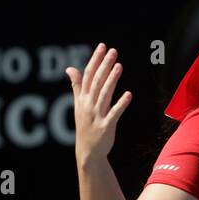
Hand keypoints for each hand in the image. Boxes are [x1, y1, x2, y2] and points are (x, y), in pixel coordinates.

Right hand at [66, 43, 131, 164]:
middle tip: (113, 51)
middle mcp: (88, 105)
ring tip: (119, 66)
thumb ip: (77, 86)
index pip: (88, 75)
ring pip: (104, 95)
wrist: (87, 152)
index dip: (95, 60)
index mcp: (82, 99)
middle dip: (104, 65)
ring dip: (111, 80)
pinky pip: (114, 113)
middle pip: (96, 82)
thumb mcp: (78, 106)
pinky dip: (121, 104)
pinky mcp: (106, 126)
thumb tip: (70, 68)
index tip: (102, 46)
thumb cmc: (85, 127)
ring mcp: (97, 116)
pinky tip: (128, 95)